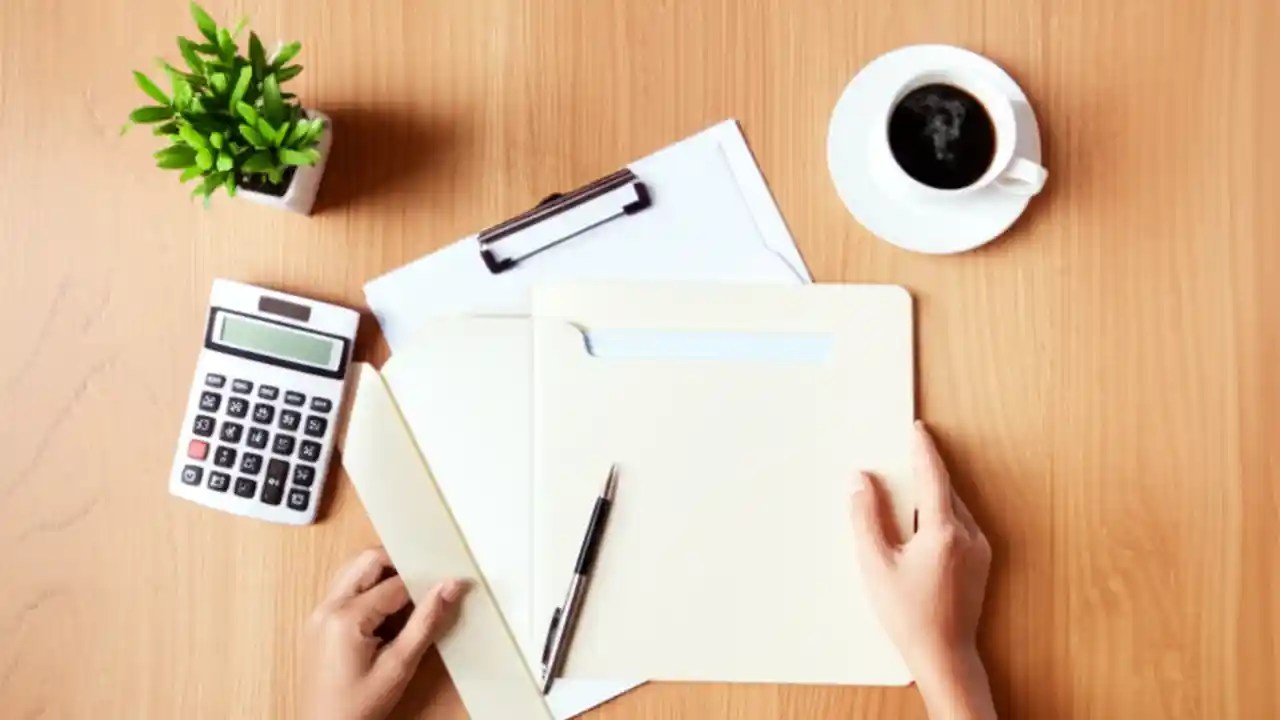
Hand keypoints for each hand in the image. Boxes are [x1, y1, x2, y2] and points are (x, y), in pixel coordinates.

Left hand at [302, 548, 469, 719]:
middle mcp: (327, 607)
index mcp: (346, 617)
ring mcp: (318, 612)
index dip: (424, 581)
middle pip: (367, 560)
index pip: (395, 583)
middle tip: (427, 579)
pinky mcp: (318, 620)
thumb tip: (452, 585)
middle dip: (400, 562)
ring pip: (353, 568)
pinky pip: (344, 586)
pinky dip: (367, 585)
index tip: (447, 584)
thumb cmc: (361, 705)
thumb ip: (426, 621)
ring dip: (382, 571)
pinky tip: (387, 606)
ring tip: (410, 593)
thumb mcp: (399, 666)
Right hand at [851, 421, 995, 719]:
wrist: (944, 655)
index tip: (916, 429)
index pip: (933, 476)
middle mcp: (969, 535)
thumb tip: (861, 481)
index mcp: (944, 531)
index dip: (923, 450)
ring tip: (904, 500)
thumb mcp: (875, 563)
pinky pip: (961, 527)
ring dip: (931, 498)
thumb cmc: (907, 614)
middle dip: (924, 474)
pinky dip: (941, 518)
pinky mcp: (982, 562)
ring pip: (954, 509)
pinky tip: (919, 531)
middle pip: (945, 491)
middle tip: (901, 460)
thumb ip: (866, 517)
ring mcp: (980, 550)